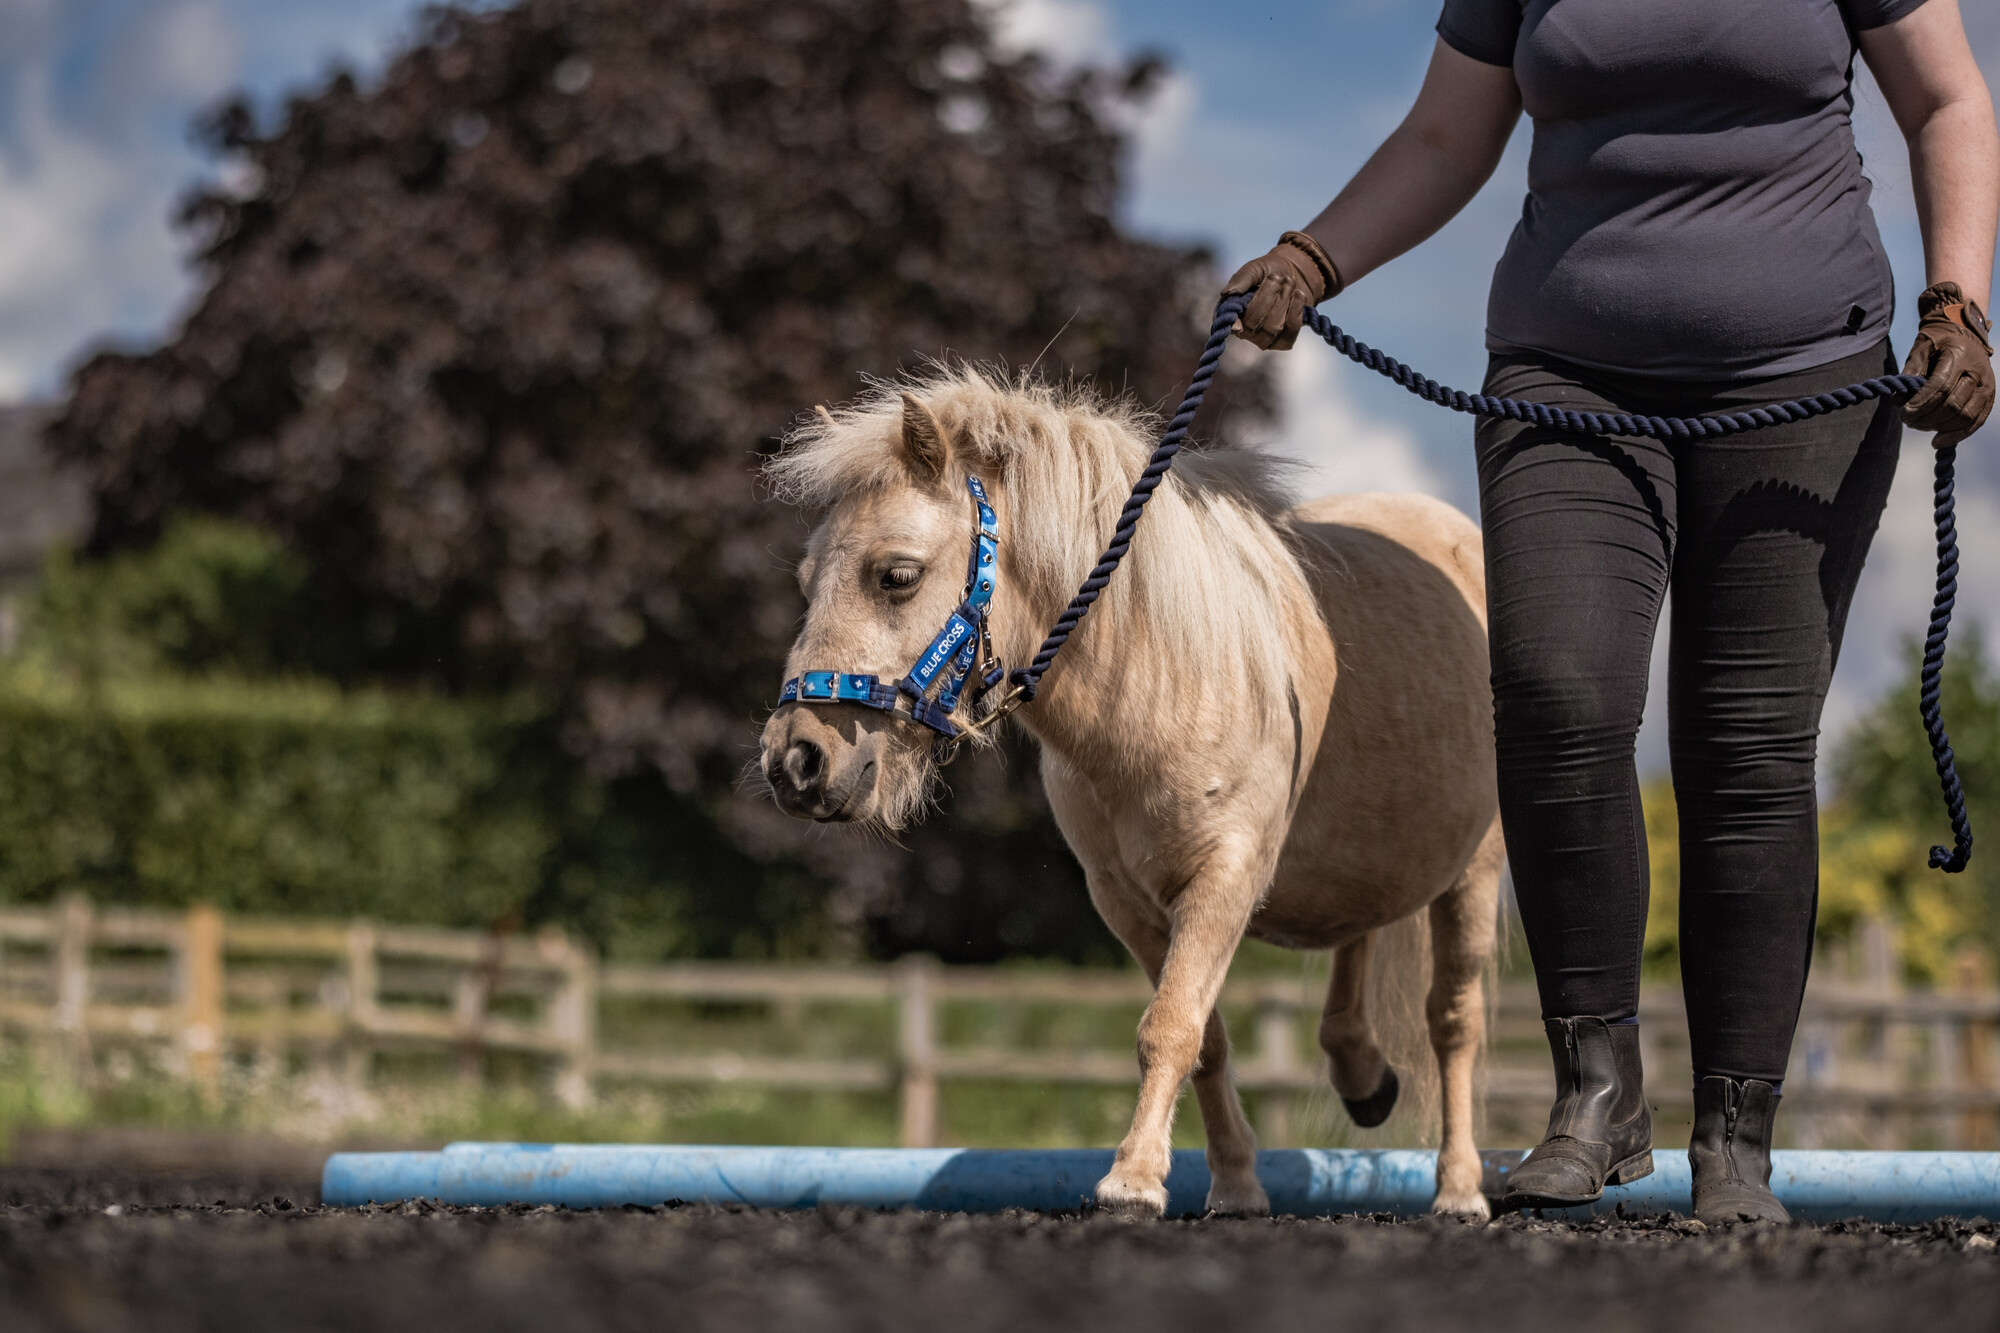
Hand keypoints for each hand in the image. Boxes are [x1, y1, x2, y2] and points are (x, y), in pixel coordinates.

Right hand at [1221, 231, 1342, 350]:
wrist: (1296, 273)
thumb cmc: (1270, 270)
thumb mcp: (1254, 269)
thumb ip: (1241, 279)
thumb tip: (1227, 293)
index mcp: (1232, 311)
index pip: (1229, 322)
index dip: (1232, 325)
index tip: (1238, 326)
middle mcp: (1245, 329)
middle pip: (1253, 325)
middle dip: (1269, 296)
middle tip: (1278, 277)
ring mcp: (1264, 339)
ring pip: (1272, 329)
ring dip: (1284, 301)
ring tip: (1289, 283)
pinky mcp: (1283, 342)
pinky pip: (1289, 334)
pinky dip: (1296, 311)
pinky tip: (1298, 296)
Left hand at [1902, 282, 1993, 448]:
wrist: (1964, 333)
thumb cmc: (1937, 342)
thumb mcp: (1919, 350)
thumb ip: (1909, 375)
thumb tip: (1897, 402)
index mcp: (1959, 356)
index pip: (1940, 387)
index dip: (1921, 404)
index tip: (1904, 414)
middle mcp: (1977, 371)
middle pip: (1953, 404)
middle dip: (1927, 418)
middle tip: (1908, 421)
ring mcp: (1987, 385)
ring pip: (1965, 416)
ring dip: (1939, 427)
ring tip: (1920, 426)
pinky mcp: (1989, 396)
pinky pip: (1976, 421)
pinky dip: (1957, 435)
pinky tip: (1938, 442)